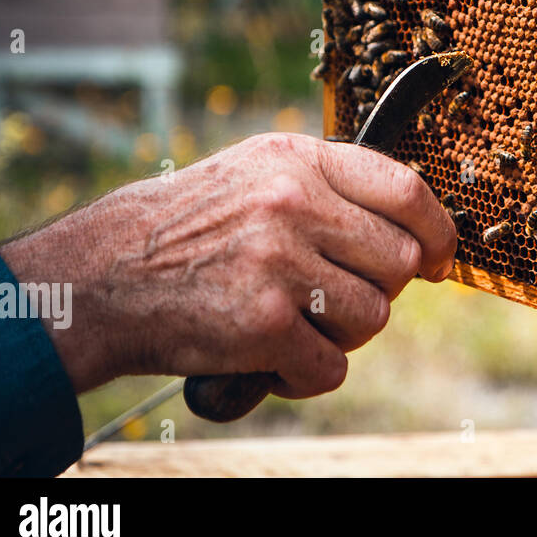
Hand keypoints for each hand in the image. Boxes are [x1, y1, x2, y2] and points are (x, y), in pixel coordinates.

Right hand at [0, 133, 455, 398]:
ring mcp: (280, 263)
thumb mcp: (257, 174)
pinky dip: (306, 375)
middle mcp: (295, 203)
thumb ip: (330, 187)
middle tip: (336, 300)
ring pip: (371, 317)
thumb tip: (414, 225)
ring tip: (294, 325)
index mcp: (299, 160)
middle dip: (377, 290)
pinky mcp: (263, 324)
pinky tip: (272, 360)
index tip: (437, 260)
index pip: (408, 190)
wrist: (98, 277)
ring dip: (341, 336)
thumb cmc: (186, 229)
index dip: (438, 232)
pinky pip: (330, 367)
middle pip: (398, 262)